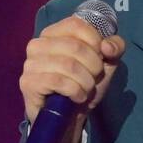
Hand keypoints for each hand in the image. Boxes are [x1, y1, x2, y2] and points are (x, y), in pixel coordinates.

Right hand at [20, 13, 125, 142]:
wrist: (69, 117)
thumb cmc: (84, 84)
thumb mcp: (106, 64)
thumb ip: (114, 48)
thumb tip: (107, 46)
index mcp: (54, 33)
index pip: (76, 25)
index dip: (95, 41)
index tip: (100, 57)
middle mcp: (38, 44)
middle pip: (75, 46)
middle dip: (94, 66)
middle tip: (93, 78)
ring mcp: (30, 63)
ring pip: (69, 65)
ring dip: (86, 82)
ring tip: (86, 89)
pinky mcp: (28, 82)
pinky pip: (59, 82)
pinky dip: (76, 91)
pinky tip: (77, 97)